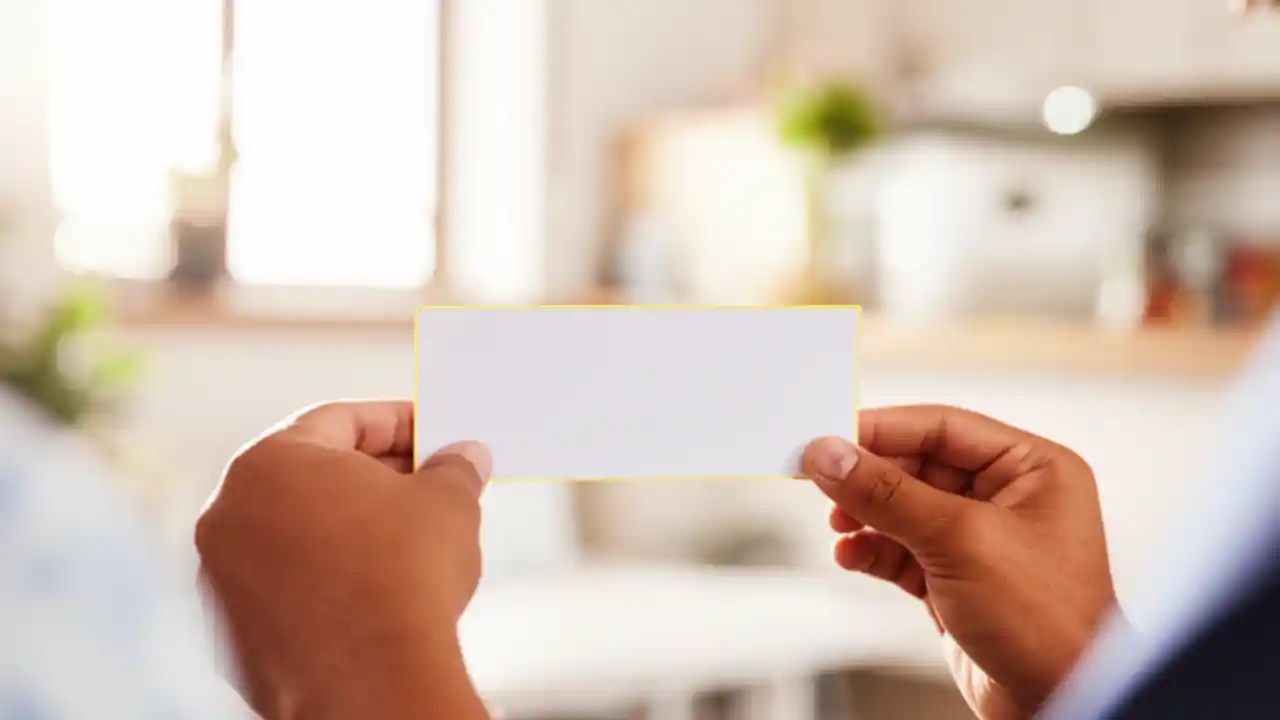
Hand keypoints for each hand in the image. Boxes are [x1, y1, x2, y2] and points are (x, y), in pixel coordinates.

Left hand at [195, 400, 491, 719]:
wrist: (374, 686)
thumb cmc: (401, 583)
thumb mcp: (448, 503)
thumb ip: (453, 469)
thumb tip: (463, 459)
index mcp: (269, 462)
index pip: (339, 420)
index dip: (397, 422)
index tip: (430, 432)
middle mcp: (227, 513)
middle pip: (310, 474)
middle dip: (374, 476)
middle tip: (426, 482)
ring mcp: (219, 576)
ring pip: (291, 531)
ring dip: (346, 528)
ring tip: (406, 539)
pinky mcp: (227, 631)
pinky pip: (280, 585)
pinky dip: (322, 578)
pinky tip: (372, 589)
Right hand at [802, 406, 1116, 719]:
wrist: (1062, 703)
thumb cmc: (1046, 622)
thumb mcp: (958, 541)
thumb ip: (887, 493)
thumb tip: (830, 455)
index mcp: (1033, 469)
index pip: (943, 428)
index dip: (882, 429)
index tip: (829, 435)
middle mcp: (1011, 498)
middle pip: (917, 467)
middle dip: (868, 478)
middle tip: (819, 480)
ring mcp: (983, 541)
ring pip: (904, 509)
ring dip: (865, 515)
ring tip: (838, 524)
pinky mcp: (958, 581)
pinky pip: (902, 550)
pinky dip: (872, 552)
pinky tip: (851, 555)